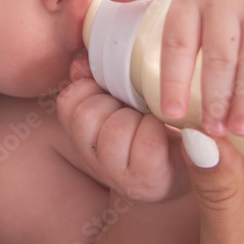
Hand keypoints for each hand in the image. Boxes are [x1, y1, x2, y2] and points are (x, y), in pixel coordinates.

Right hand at [56, 60, 189, 201]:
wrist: (176, 171)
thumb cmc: (145, 129)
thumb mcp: (118, 103)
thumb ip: (96, 82)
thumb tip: (81, 64)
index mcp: (80, 137)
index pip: (66, 103)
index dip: (90, 87)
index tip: (110, 91)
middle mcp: (92, 159)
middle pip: (87, 115)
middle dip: (115, 101)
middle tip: (132, 106)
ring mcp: (117, 174)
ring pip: (116, 129)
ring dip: (137, 116)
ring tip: (147, 119)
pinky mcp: (147, 179)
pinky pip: (148, 142)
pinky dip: (157, 128)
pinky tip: (160, 130)